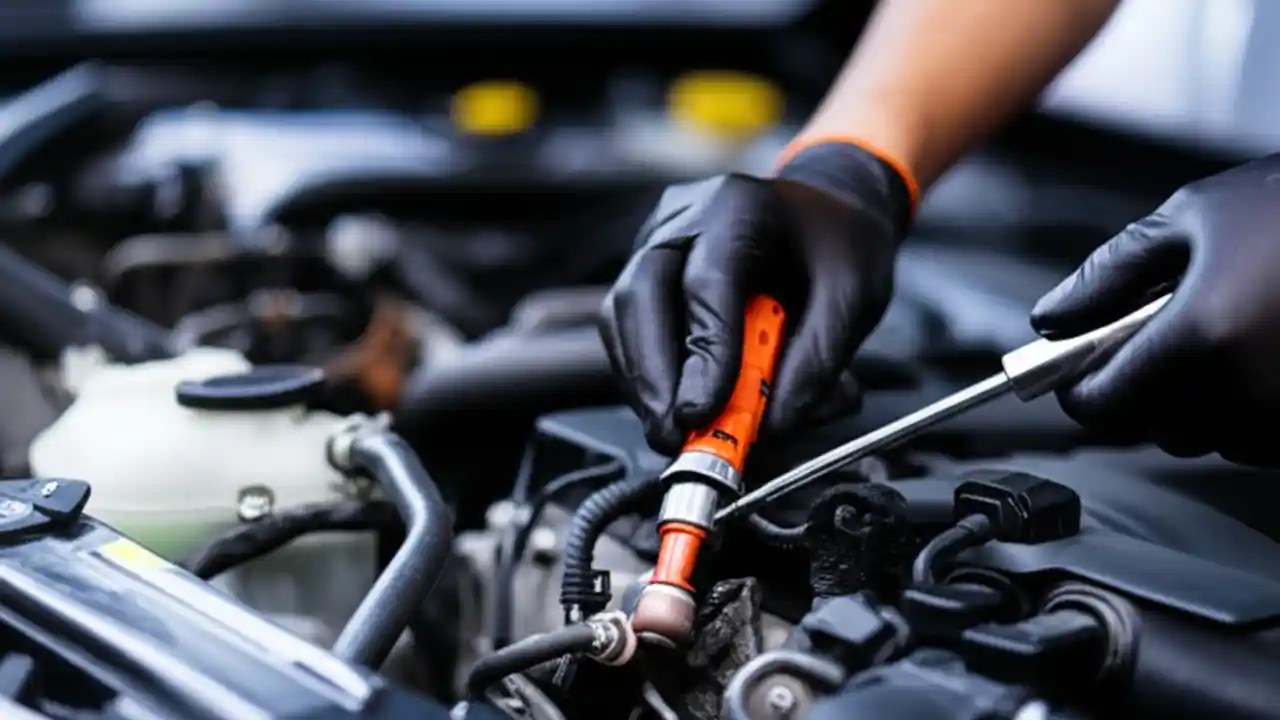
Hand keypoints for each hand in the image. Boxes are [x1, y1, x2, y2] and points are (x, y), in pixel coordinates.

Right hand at [600, 142, 914, 452]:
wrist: (825, 211)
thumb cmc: (838, 246)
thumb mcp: (855, 298)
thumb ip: (817, 362)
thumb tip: (772, 428)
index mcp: (740, 208)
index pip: (706, 284)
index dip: (703, 355)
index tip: (704, 414)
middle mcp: (683, 219)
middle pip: (640, 297)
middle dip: (653, 378)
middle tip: (675, 436)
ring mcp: (655, 243)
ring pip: (622, 317)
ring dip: (645, 384)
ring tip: (679, 432)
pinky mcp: (646, 275)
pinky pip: (628, 330)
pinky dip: (649, 377)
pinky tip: (679, 405)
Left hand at [1031, 154, 1279, 465]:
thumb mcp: (1193, 216)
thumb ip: (1108, 274)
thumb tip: (1054, 318)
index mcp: (1202, 339)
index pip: (1099, 405)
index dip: (1078, 385)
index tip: (1075, 367)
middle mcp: (1248, 396)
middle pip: (1147, 429)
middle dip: (1137, 387)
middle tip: (1155, 331)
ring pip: (1204, 439)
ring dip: (1194, 398)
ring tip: (1226, 327)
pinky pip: (1258, 439)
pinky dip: (1246, 406)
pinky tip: (1264, 349)